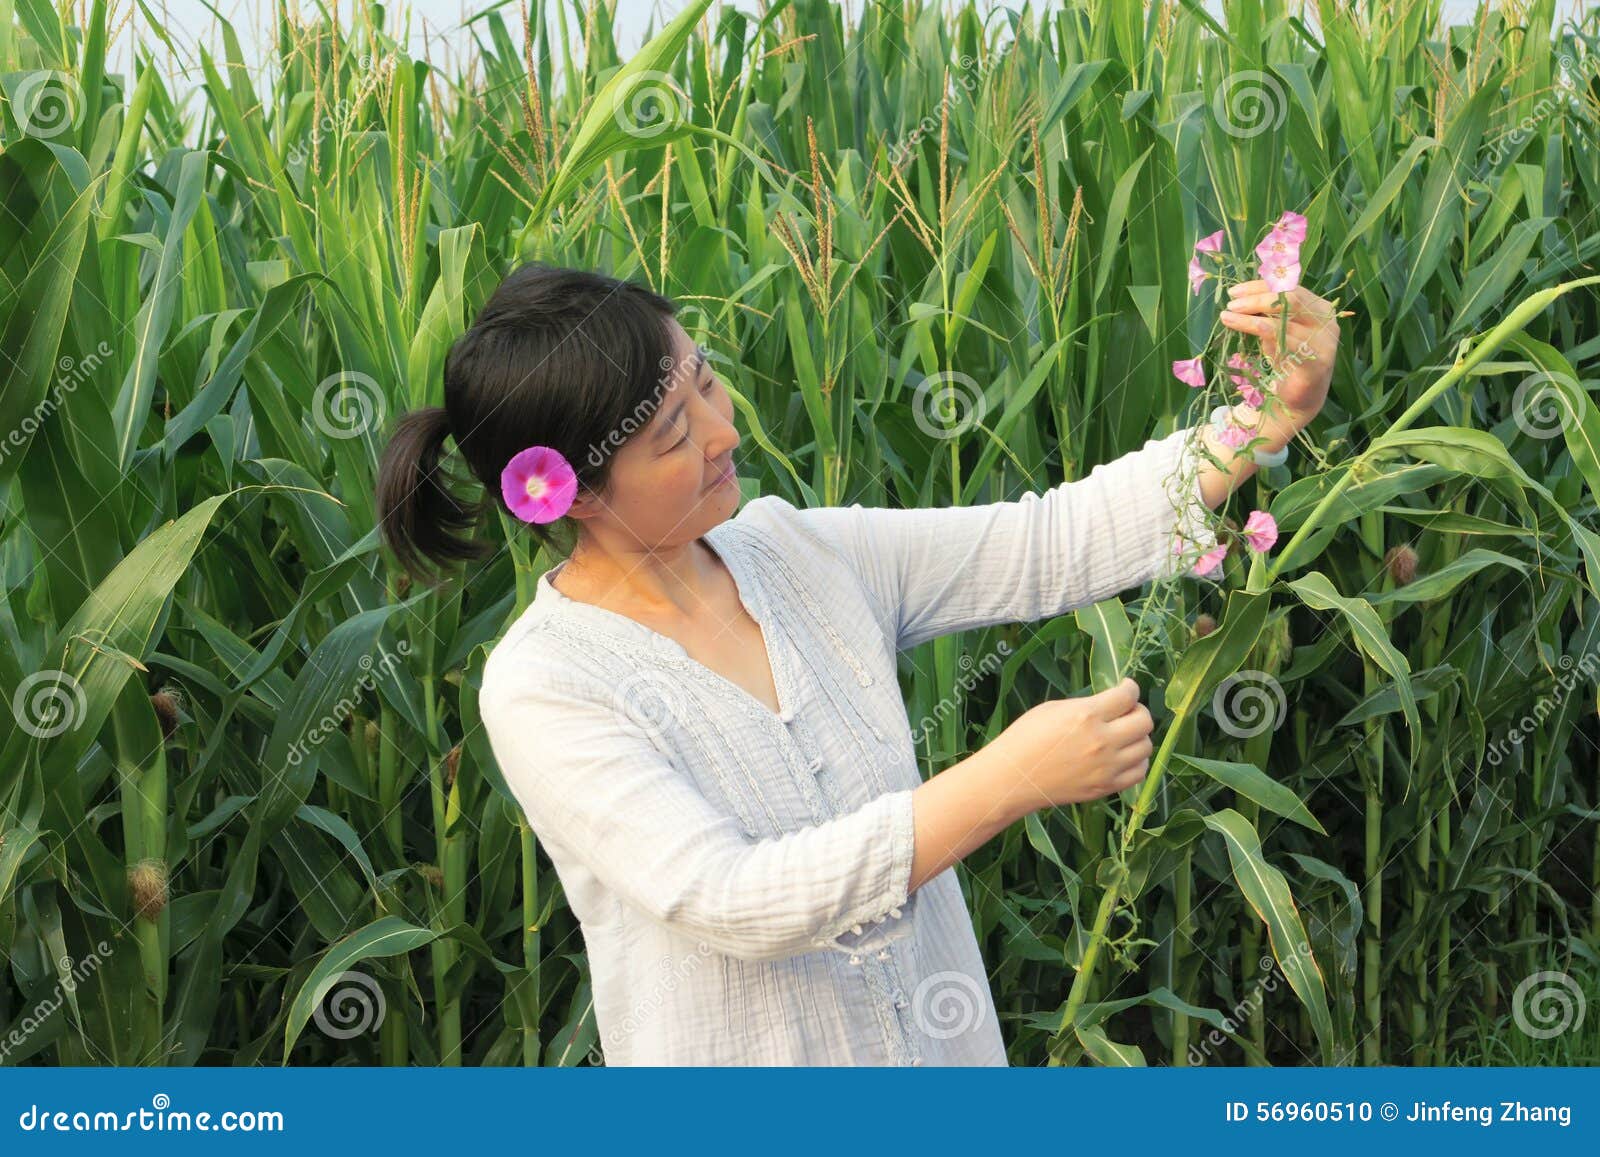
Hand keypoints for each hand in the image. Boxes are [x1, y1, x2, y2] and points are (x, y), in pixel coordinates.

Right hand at [988, 677, 1153, 816]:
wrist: (1014, 777)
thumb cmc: (1026, 737)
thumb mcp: (1053, 708)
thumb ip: (1087, 705)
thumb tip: (1112, 704)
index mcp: (1086, 715)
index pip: (1128, 696)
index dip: (1130, 688)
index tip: (1126, 689)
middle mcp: (1102, 741)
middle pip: (1144, 721)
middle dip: (1137, 711)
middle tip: (1125, 712)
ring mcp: (1107, 767)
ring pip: (1146, 747)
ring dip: (1138, 737)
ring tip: (1123, 735)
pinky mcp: (1106, 787)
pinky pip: (1139, 772)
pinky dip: (1137, 761)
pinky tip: (1123, 756)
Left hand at [1219, 281, 1340, 424]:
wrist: (1299, 399)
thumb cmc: (1288, 361)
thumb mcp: (1277, 331)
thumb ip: (1268, 314)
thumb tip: (1241, 296)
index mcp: (1320, 309)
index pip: (1290, 288)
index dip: (1261, 286)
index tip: (1234, 291)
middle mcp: (1326, 322)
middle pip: (1290, 298)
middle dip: (1256, 298)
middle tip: (1231, 304)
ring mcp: (1324, 343)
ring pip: (1283, 320)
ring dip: (1250, 316)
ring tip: (1227, 316)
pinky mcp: (1315, 364)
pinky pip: (1284, 342)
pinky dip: (1258, 330)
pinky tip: (1238, 326)